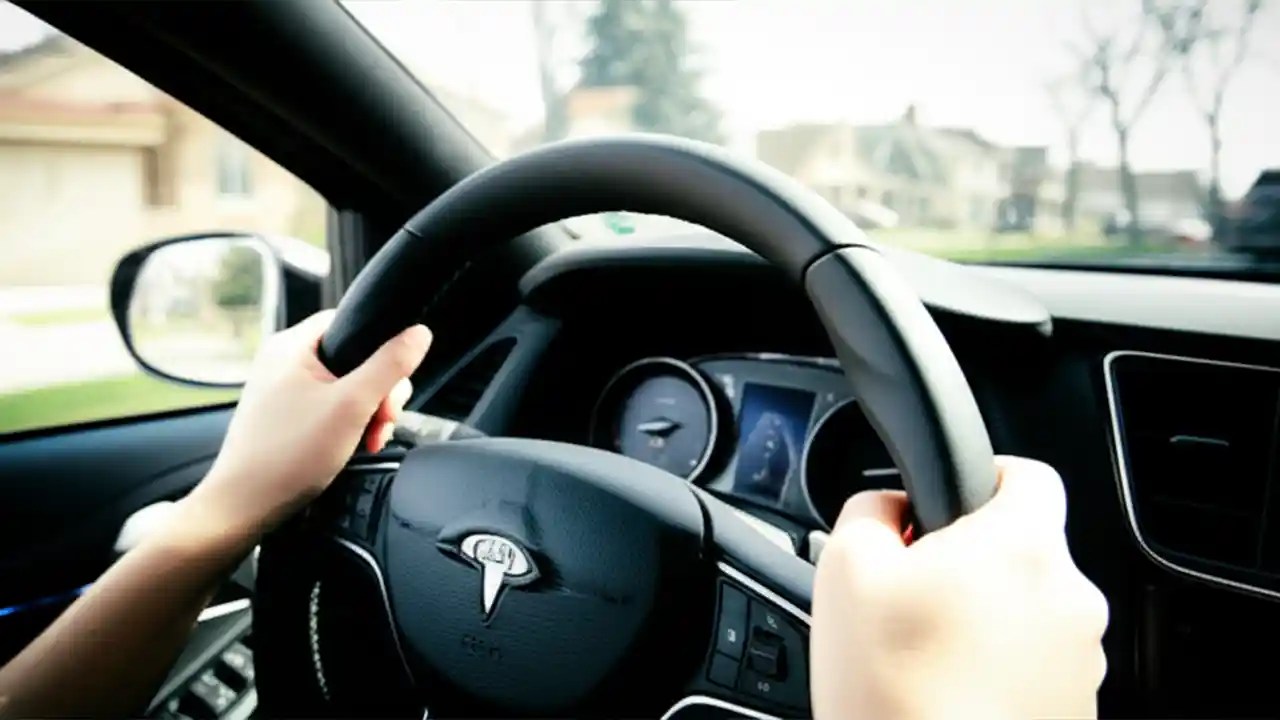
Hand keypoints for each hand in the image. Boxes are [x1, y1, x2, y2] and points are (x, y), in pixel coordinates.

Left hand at [191, 311, 431, 536]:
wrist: (245, 506)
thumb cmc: (287, 456)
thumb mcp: (352, 405)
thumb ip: (389, 366)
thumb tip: (419, 334)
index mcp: (292, 345)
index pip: (351, 323)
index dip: (381, 349)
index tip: (391, 383)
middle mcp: (283, 362)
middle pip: (355, 358)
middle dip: (379, 392)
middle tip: (382, 419)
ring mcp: (282, 390)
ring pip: (346, 386)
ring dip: (368, 412)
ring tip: (367, 439)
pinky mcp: (285, 416)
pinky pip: (330, 407)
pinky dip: (348, 425)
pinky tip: (353, 445)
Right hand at [810, 456, 1107, 719]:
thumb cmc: (893, 692)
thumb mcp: (845, 569)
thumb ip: (869, 510)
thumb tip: (887, 504)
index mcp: (1022, 546)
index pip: (1027, 473)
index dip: (980, 478)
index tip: (944, 506)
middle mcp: (1070, 598)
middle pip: (1022, 549)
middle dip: (968, 562)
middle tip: (910, 595)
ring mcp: (1082, 661)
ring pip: (1028, 611)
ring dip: (983, 619)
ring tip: (923, 657)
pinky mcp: (1076, 709)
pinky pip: (1035, 665)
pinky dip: (997, 670)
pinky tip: (946, 694)